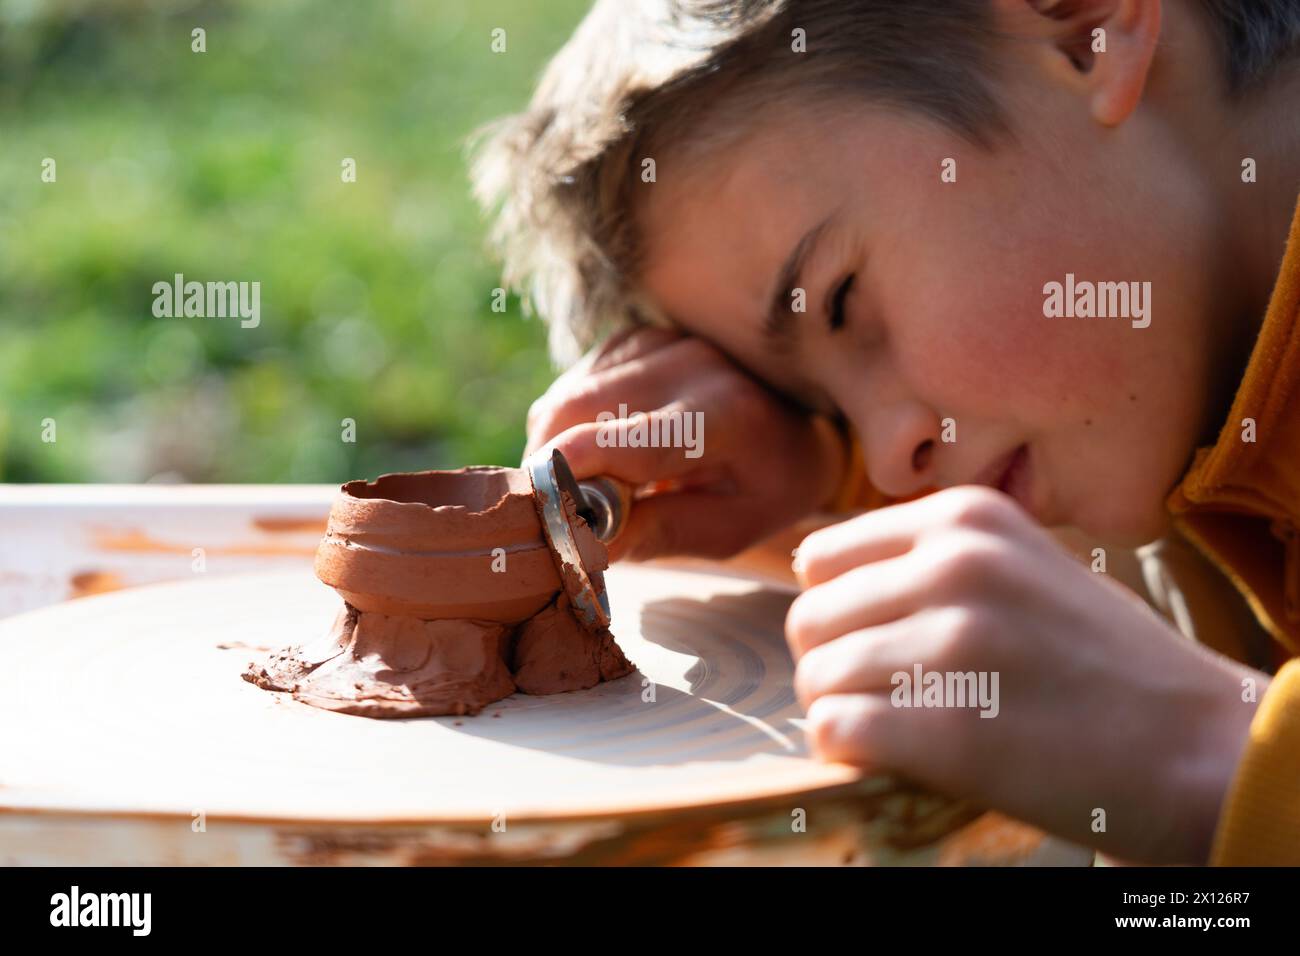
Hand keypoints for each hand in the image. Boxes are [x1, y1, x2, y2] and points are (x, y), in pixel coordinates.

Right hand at [524, 326, 846, 560]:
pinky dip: (572, 424)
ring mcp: (663, 340)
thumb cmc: (769, 486)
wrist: (803, 424)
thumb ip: (662, 532)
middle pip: (573, 412)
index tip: (541, 516)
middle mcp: (691, 363)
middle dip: (549, 468)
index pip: (617, 441)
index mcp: (724, 416)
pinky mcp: (640, 337)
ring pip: (565, 397)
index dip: (563, 477)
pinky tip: (605, 448)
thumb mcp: (732, 527)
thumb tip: (586, 544)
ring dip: (557, 447)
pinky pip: (576, 382)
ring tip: (590, 486)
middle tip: (557, 513)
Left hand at [786, 486, 1266, 862]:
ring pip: (815, 677)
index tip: (866, 643)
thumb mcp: (1021, 563)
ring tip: (889, 729)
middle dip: (828, 664)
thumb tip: (819, 574)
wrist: (1194, 744)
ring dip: (839, 712)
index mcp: (964, 520)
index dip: (834, 610)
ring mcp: (948, 645)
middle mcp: (950, 567)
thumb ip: (933, 558)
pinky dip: (847, 752)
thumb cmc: (1101, 658)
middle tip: (873, 697)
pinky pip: (834, 731)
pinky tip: (888, 757)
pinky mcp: (945, 727)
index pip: (822, 557)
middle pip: (808, 618)